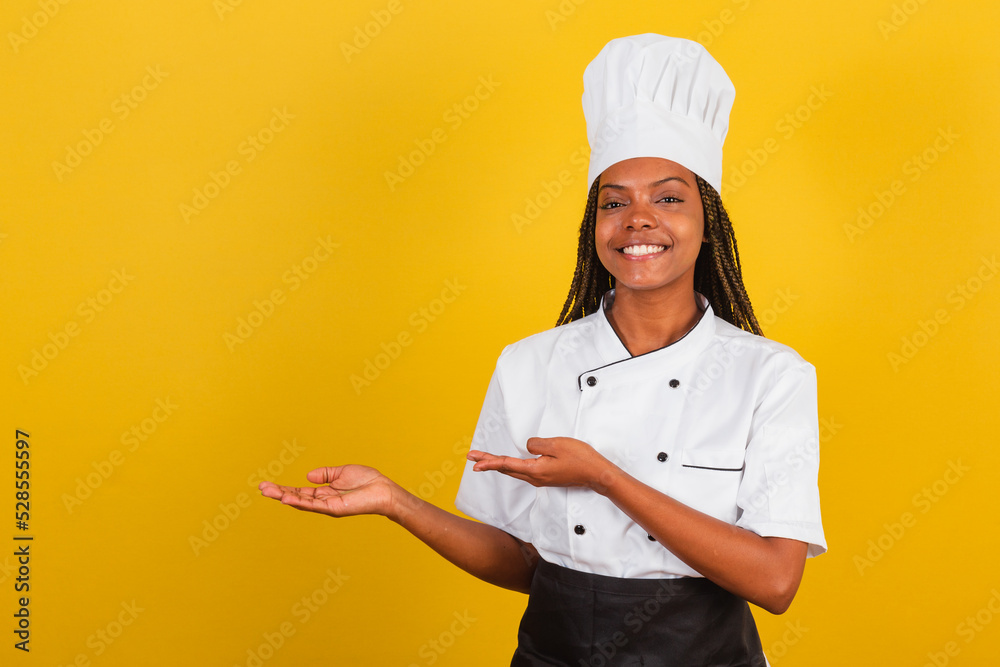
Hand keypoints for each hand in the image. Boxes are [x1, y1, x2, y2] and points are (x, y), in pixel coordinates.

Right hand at [258, 465, 395, 517]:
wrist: (383, 489)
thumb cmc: (367, 481)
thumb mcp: (341, 472)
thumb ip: (325, 474)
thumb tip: (307, 476)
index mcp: (324, 493)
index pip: (299, 491)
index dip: (284, 488)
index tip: (267, 485)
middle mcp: (323, 501)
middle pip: (296, 497)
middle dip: (278, 493)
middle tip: (260, 488)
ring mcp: (327, 506)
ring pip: (301, 502)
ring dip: (283, 496)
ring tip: (267, 492)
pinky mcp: (333, 508)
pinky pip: (313, 505)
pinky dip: (299, 502)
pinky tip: (286, 498)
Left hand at [467, 436, 617, 491]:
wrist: (597, 474)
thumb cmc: (580, 459)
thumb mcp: (557, 445)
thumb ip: (537, 444)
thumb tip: (528, 447)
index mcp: (535, 470)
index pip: (506, 464)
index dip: (489, 461)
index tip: (474, 461)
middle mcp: (535, 478)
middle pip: (506, 469)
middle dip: (488, 462)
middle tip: (471, 457)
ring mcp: (541, 479)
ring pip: (514, 471)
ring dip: (498, 465)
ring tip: (484, 460)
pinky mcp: (547, 478)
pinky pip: (523, 471)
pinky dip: (511, 467)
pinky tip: (509, 464)